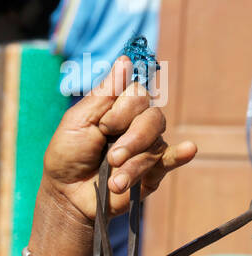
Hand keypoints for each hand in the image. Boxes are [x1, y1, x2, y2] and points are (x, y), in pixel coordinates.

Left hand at [42, 55, 196, 225]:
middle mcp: (137, 124)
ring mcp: (146, 147)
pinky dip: (180, 154)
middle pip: (152, 117)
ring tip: (114, 183)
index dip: (122, 110)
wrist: (66, 195)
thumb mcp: (77, 121)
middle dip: (132, 139)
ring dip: (134, 165)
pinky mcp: (152, 172)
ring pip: (155, 143)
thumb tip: (125, 60)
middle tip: (111, 158)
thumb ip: (103, 94)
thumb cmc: (67, 155)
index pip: (137, 94)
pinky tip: (189, 149)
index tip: (101, 127)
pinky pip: (170, 159)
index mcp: (119, 107)